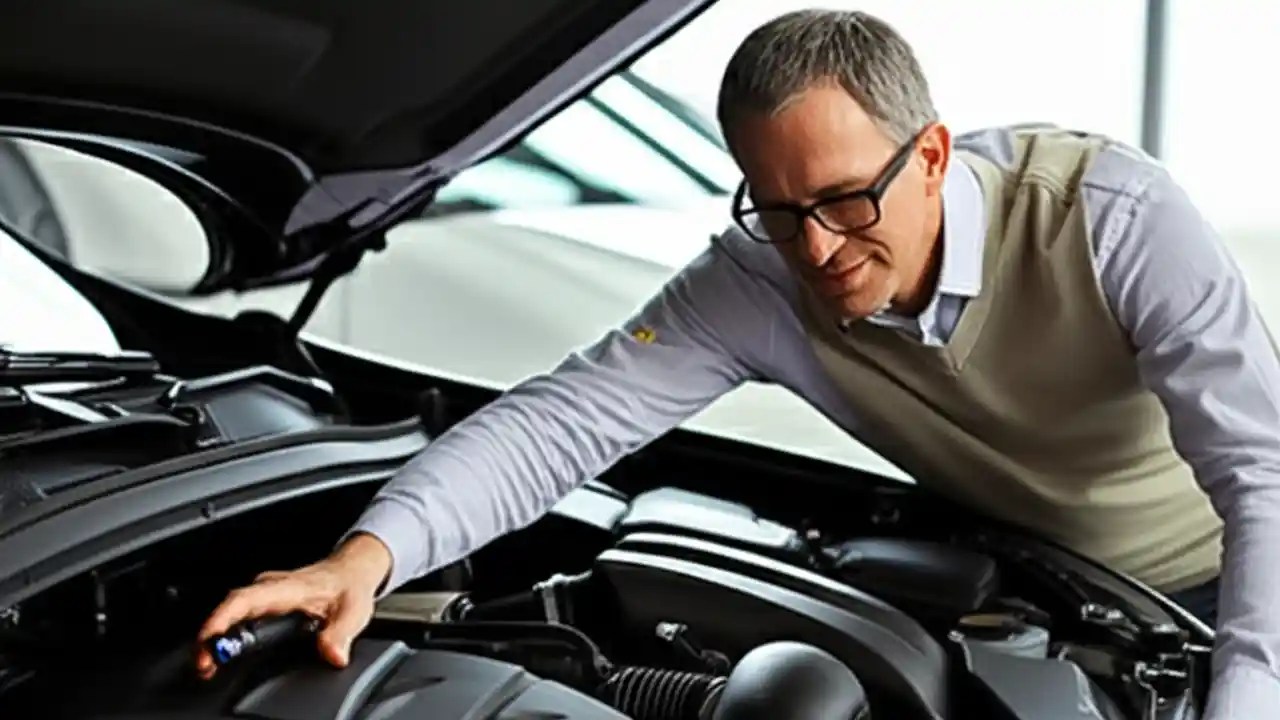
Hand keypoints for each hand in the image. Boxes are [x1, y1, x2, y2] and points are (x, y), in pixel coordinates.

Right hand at [193, 533, 391, 678]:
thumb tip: (333, 654)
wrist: (351, 570)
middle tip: (204, 665)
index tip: (209, 641)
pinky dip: (225, 634)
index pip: (246, 600)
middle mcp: (270, 587)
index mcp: (288, 587)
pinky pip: (237, 614)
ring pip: (230, 611)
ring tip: (207, 665)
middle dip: (210, 636)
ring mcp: (264, 593)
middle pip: (230, 607)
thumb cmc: (349, 586)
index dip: (222, 619)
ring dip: (215, 637)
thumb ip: (340, 634)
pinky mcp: (263, 601)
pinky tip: (222, 654)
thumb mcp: (353, 611)